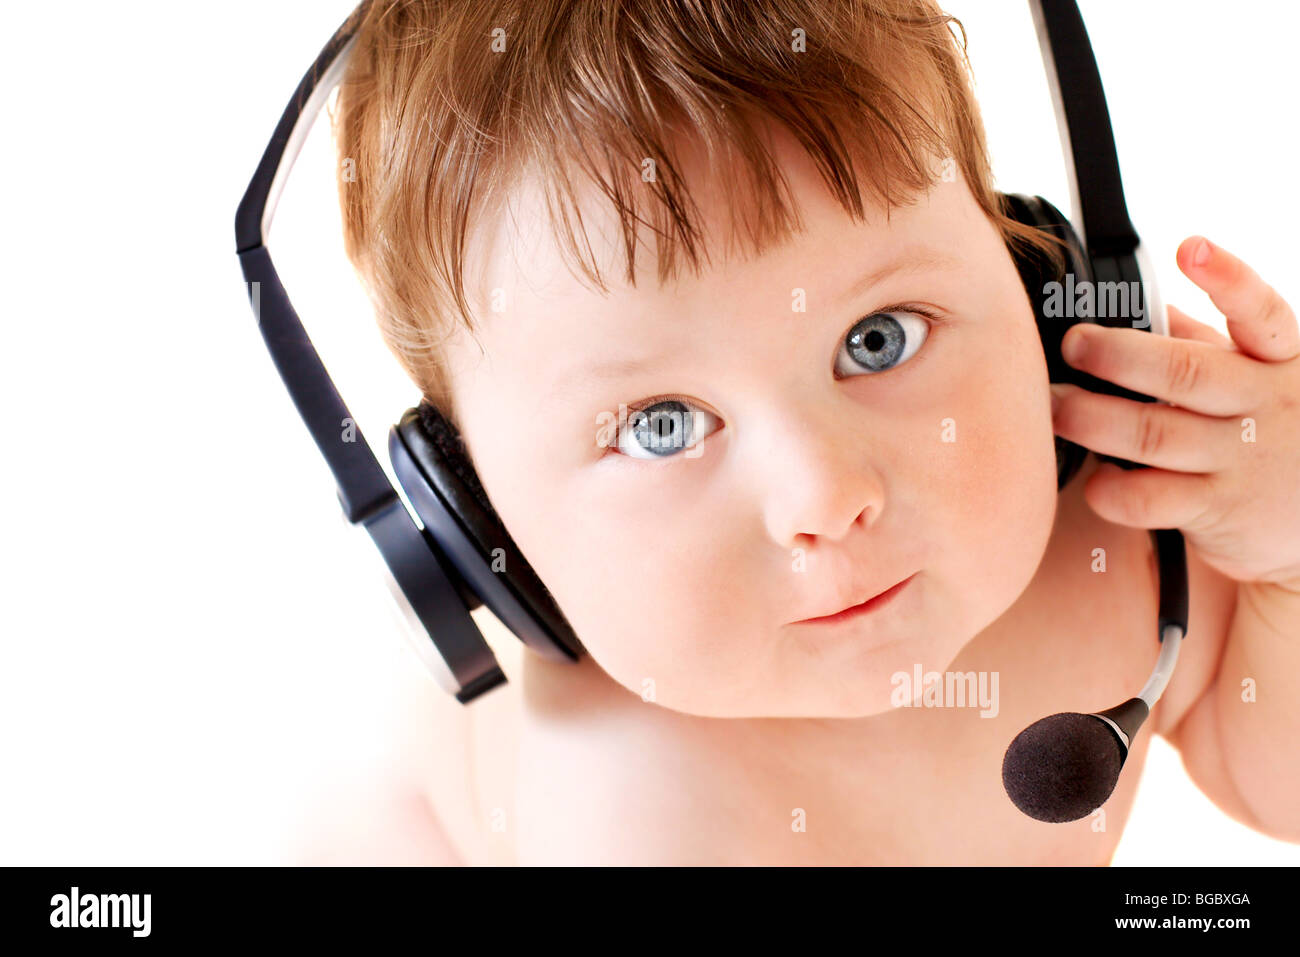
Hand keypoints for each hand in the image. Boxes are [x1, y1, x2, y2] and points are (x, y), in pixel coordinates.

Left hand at [1050, 236, 1299, 587]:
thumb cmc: (1264, 436)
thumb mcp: (1253, 380)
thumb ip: (1204, 341)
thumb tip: (1147, 303)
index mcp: (1274, 362)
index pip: (1259, 312)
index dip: (1226, 278)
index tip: (1189, 248)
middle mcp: (1263, 405)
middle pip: (1183, 372)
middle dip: (1116, 356)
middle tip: (1073, 346)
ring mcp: (1241, 459)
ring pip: (1153, 434)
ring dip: (1092, 419)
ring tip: (1054, 407)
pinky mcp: (1217, 510)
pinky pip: (1149, 498)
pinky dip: (1110, 488)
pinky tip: (1094, 480)